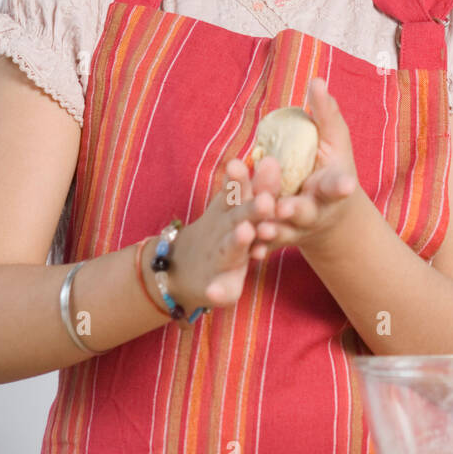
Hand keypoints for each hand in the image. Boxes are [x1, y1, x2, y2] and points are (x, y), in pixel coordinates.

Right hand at [165, 153, 289, 311]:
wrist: (180, 268)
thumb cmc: (220, 235)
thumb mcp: (234, 209)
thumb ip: (253, 188)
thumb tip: (272, 159)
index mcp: (233, 212)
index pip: (242, 192)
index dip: (248, 179)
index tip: (260, 163)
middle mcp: (225, 232)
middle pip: (239, 217)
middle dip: (252, 209)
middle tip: (267, 200)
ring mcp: (219, 258)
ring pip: (230, 250)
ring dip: (237, 242)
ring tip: (245, 233)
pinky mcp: (217, 286)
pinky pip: (218, 289)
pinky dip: (216, 291)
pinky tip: (216, 294)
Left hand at [246, 76, 360, 254]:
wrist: (327, 213)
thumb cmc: (330, 168)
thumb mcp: (333, 141)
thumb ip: (325, 115)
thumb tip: (316, 81)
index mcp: (334, 185)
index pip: (338, 184)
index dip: (341, 185)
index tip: (346, 185)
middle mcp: (318, 209)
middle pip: (307, 210)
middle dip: (297, 209)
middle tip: (286, 207)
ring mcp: (299, 228)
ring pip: (284, 230)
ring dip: (273, 230)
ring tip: (261, 228)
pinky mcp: (281, 239)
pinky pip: (268, 246)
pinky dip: (259, 249)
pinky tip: (249, 251)